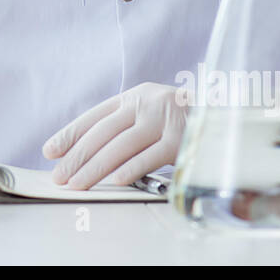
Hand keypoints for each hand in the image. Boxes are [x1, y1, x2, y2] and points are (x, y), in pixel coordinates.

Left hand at [42, 81, 186, 188]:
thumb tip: (86, 154)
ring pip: (120, 145)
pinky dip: (130, 169)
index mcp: (134, 96)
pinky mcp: (181, 138)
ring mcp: (164, 119)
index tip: (50, 151)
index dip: (70, 133)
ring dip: (95, 168)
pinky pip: (149, 157)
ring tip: (77, 183)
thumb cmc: (183, 122)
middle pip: (103, 132)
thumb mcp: (151, 114)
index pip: (94, 116)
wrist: (229, 116)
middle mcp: (146, 102)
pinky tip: (112, 181)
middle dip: (77, 156)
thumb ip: (125, 127)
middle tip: (59, 176)